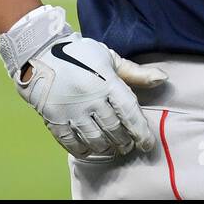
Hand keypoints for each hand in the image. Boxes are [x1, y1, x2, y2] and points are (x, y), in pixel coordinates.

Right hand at [0, 5, 166, 159]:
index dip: (141, 131)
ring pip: (94, 139)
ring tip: (112, 149)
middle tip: (129, 146)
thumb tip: (163, 78)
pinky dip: (82, 150)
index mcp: (106, 82)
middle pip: (114, 129)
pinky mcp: (54, 119)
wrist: (39, 53)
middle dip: (124, 141)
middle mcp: (90, 99)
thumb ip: (136, 73)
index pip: (129, 112)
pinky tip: (90, 150)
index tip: (147, 144)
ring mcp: (71, 111)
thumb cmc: (80, 55)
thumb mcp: (109, 58)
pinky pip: (70, 142)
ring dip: (106, 148)